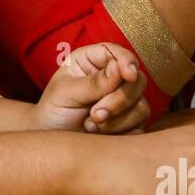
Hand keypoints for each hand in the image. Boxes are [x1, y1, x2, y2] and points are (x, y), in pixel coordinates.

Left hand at [33, 43, 148, 132]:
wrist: (52, 141)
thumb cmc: (53, 111)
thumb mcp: (66, 93)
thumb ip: (93, 82)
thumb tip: (118, 68)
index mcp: (91, 61)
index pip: (117, 53)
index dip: (127, 61)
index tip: (129, 75)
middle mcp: (112, 78)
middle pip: (137, 81)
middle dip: (118, 100)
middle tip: (95, 115)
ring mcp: (123, 102)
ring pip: (141, 106)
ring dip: (117, 120)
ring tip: (90, 125)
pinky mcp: (130, 124)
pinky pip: (140, 127)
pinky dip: (121, 133)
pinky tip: (100, 135)